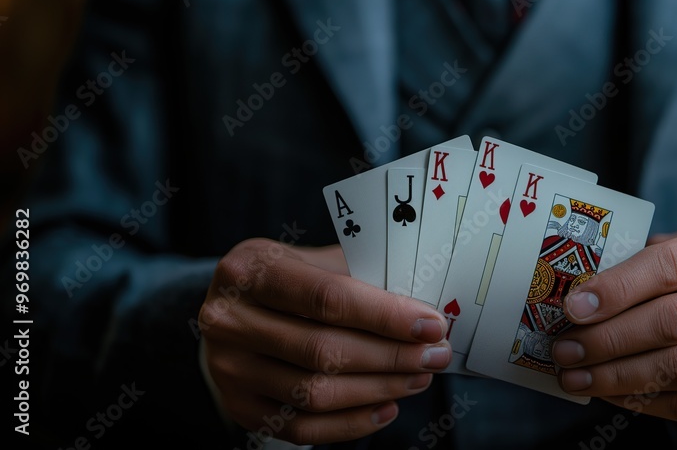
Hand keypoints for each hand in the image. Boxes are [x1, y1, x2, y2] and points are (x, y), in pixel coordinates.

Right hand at [200, 238, 451, 443]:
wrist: (233, 308)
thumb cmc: (290, 279)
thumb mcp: (314, 260)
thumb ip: (362, 277)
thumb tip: (426, 309)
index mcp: (250, 269)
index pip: (327, 297)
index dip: (385, 315)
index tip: (431, 325)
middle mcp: (228, 319)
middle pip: (323, 350)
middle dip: (391, 356)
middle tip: (435, 355)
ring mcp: (228, 368)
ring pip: (315, 393)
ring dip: (378, 389)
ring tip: (418, 378)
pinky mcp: (238, 406)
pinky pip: (301, 428)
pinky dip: (350, 423)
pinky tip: (386, 407)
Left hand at [552, 219, 676, 421]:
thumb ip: (639, 263)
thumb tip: (576, 295)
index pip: (670, 266)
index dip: (617, 289)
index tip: (573, 308)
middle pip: (674, 321)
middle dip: (609, 339)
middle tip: (566, 349)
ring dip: (619, 376)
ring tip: (577, 377)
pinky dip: (644, 402)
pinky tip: (610, 393)